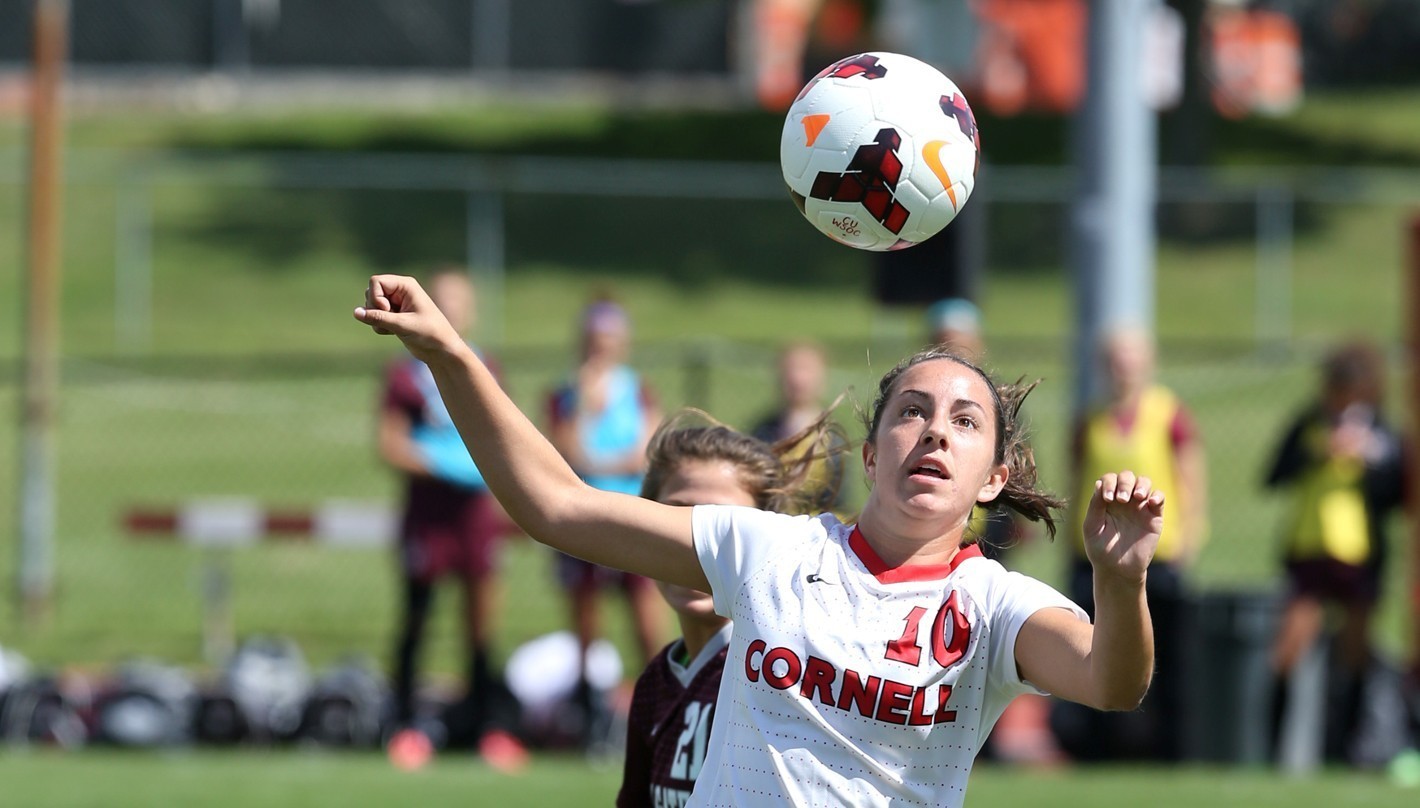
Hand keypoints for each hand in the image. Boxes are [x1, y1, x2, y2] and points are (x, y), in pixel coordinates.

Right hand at [354, 275, 462, 364]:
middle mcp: (400, 291)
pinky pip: (374, 317)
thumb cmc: (429, 333)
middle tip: (391, 321)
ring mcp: (396, 303)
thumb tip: (355, 312)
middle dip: (375, 310)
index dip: (375, 297)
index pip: (376, 281)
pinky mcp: (393, 315)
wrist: (441, 350)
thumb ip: (378, 318)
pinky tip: (394, 333)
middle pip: (370, 292)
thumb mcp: (403, 325)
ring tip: (393, 328)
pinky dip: (379, 326)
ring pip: (370, 306)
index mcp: (406, 285)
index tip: (387, 310)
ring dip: (376, 320)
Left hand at [1082, 470, 1163, 584]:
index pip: (1109, 479)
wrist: (1118, 569)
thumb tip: (1098, 483)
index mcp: (1106, 499)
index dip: (1108, 483)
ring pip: (1144, 482)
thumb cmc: (1101, 549)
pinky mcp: (1154, 516)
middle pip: (1127, 476)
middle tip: (1121, 499)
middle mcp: (1123, 499)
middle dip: (1124, 482)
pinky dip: (1157, 495)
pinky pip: (1159, 497)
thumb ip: (1095, 506)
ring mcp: (1139, 506)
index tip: (1108, 498)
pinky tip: (1150, 502)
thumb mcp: (1092, 527)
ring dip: (1141, 485)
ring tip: (1137, 497)